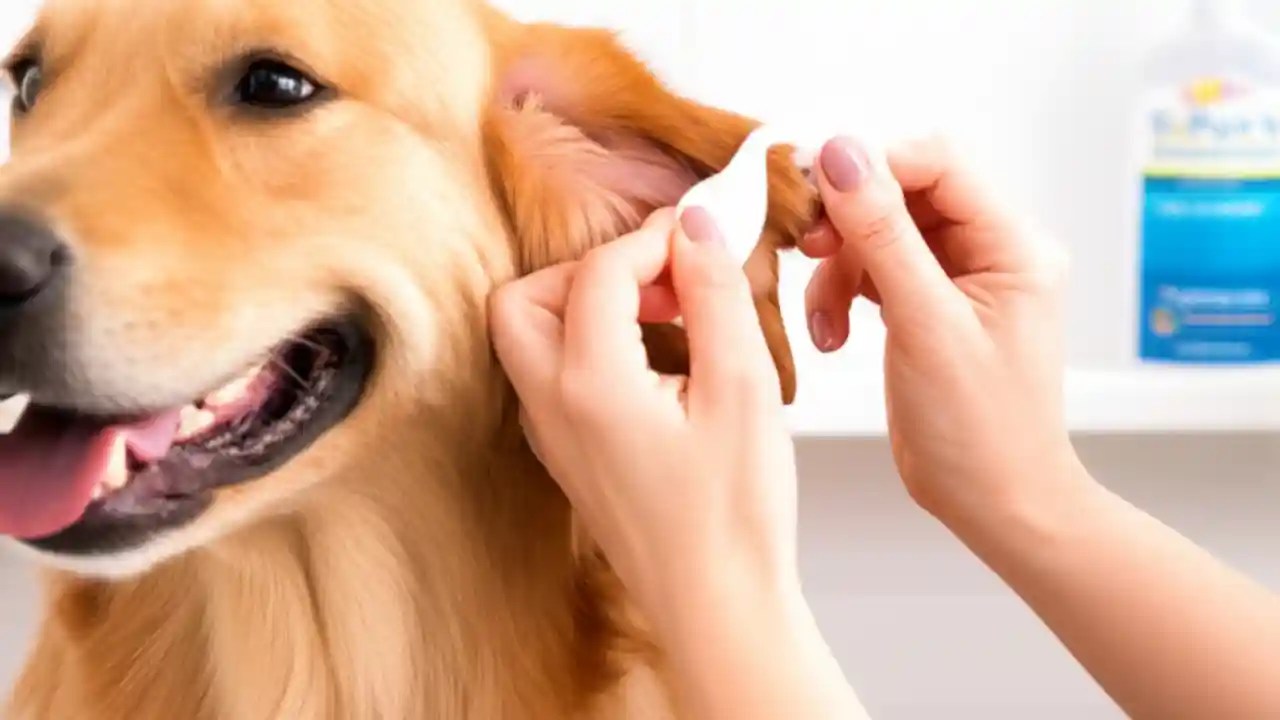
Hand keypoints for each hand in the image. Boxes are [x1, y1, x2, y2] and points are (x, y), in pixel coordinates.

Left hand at [489, 208, 798, 620]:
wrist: (720, 607)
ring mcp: (553, 436)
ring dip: (588, 306)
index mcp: (588, 383)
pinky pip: (555, 375)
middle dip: (592, 270)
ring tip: (667, 318)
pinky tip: (658, 363)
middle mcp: (551, 406)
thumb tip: (696, 227)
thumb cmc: (734, 514)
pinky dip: (593, 346)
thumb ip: (715, 294)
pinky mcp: (569, 456)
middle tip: (663, 280)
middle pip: (526, 298)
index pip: (598, 271)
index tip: (702, 234)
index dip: (653, 240)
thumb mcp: (743, 387)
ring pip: (532, 337)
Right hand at [802, 136, 1081, 522]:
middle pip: (902, 194)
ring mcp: (960, 279)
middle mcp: (992, 251)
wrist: (995, 503)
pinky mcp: (930, 306)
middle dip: (848, 223)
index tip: (811, 187)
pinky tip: (833, 334)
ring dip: (840, 267)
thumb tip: (842, 155)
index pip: (937, 163)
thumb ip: (883, 235)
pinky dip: (843, 293)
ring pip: (880, 233)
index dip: (872, 165)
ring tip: (824, 321)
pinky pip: (875, 270)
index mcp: (1013, 244)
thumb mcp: (926, 325)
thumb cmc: (981, 431)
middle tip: (810, 251)